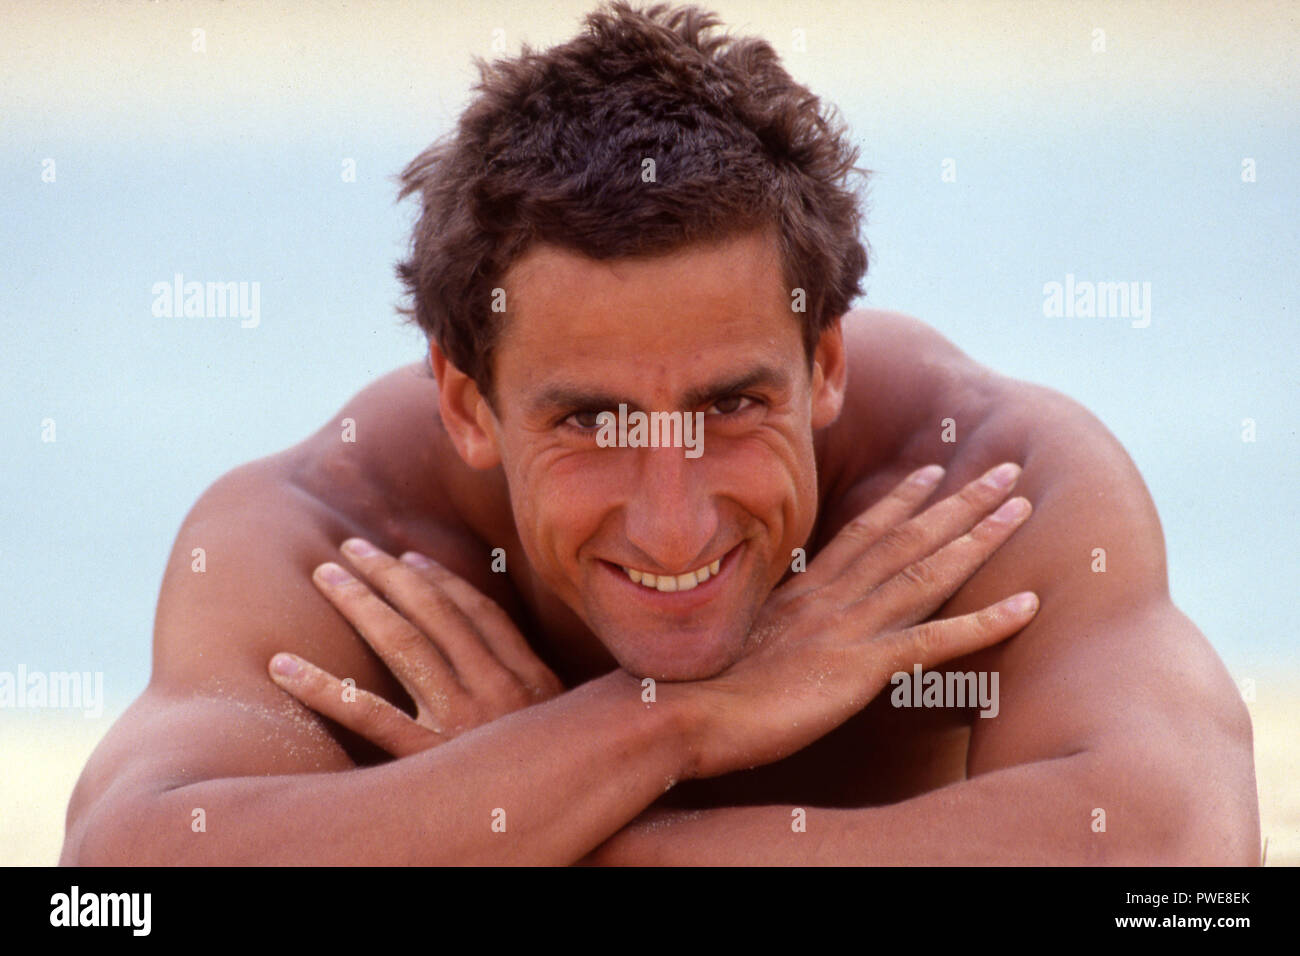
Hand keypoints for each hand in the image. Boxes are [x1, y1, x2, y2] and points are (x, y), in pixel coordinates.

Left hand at [268, 540, 562, 756]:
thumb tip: (500, 659)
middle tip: (352, 549)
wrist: (548, 818)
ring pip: (403, 646)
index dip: (443, 581)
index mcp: (532, 680)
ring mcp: (461, 723)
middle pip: (437, 616)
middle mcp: (497, 691)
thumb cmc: (555, 782)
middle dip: (392, 576)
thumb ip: (535, 694)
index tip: (410, 559)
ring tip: (325, 576)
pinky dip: (321, 688)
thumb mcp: (560, 731)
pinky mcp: (425, 759)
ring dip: (360, 603)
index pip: (481, 613)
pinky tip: (285, 667)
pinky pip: (366, 716)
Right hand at [674, 462, 1038, 778]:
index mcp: (801, 594)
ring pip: (927, 572)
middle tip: (1004, 471)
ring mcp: (847, 630)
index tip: (931, 472)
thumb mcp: (732, 645)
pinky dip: (985, 622)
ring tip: (1022, 506)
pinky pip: (935, 641)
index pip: (860, 534)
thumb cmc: (694, 689)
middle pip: (905, 538)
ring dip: (979, 537)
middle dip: (959, 501)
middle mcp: (830, 600)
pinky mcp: (858, 670)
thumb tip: (766, 633)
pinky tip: (1027, 605)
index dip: (900, 502)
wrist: (677, 713)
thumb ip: (763, 630)